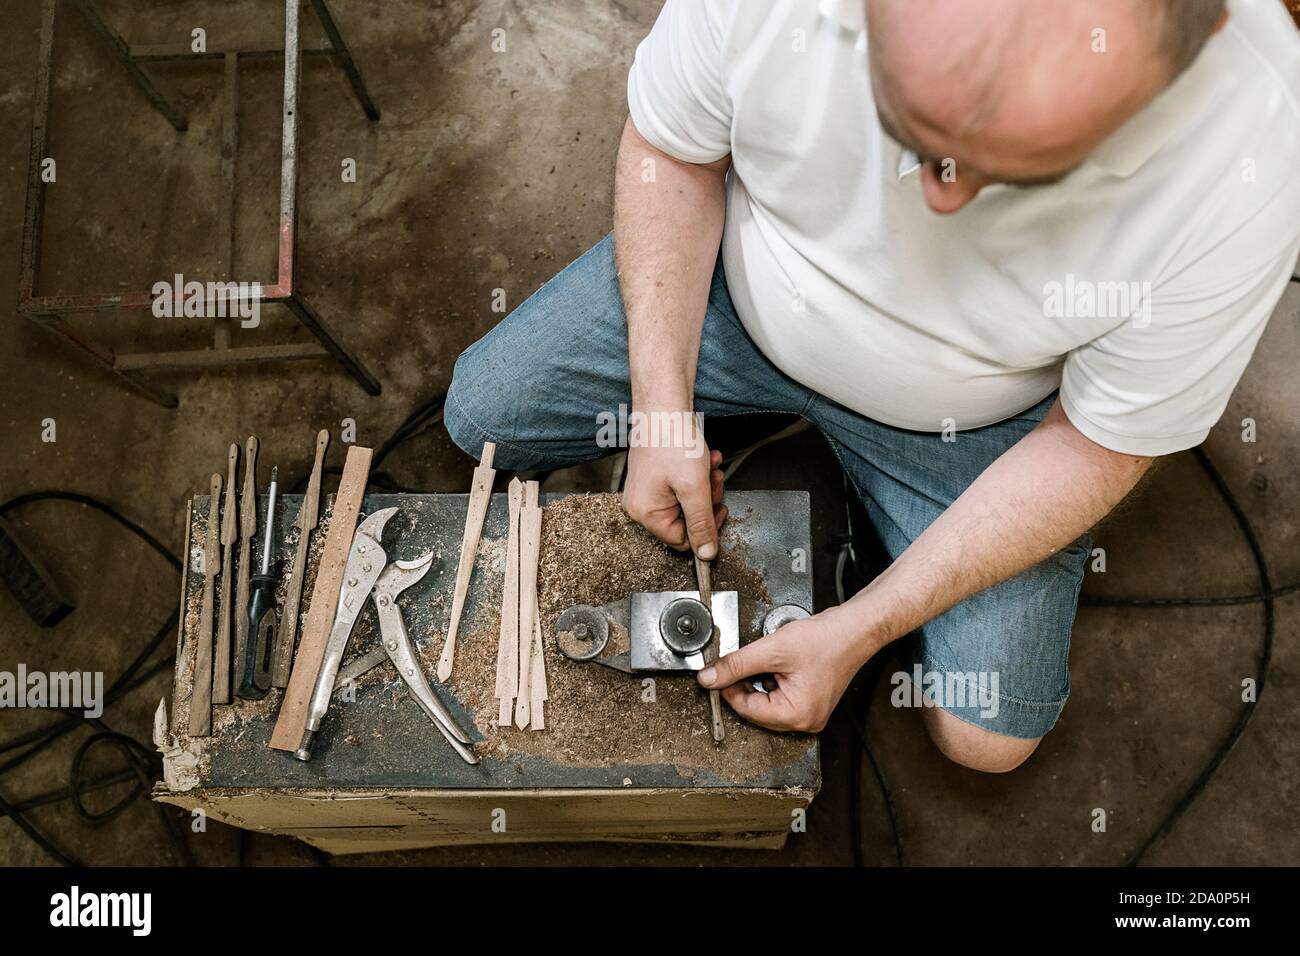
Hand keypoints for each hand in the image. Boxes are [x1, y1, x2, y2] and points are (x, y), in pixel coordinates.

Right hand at [622, 443, 726, 557]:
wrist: (663, 406)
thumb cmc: (672, 440)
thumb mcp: (694, 488)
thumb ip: (701, 524)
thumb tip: (706, 554)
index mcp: (646, 513)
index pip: (682, 541)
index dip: (706, 526)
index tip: (718, 507)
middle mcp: (640, 506)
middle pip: (685, 521)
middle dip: (706, 500)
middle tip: (713, 479)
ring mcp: (646, 491)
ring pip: (686, 503)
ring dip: (704, 485)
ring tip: (708, 465)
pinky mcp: (653, 478)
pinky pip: (680, 487)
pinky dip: (696, 475)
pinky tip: (703, 458)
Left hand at [697, 609, 870, 732]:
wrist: (855, 628)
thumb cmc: (827, 640)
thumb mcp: (772, 650)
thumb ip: (736, 665)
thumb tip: (709, 678)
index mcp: (797, 715)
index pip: (747, 709)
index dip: (728, 688)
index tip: (718, 672)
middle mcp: (806, 720)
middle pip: (756, 709)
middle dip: (745, 685)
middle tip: (741, 662)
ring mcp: (810, 712)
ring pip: (767, 702)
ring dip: (758, 682)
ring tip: (768, 659)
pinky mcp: (812, 700)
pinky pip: (781, 696)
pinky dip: (772, 680)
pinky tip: (779, 663)